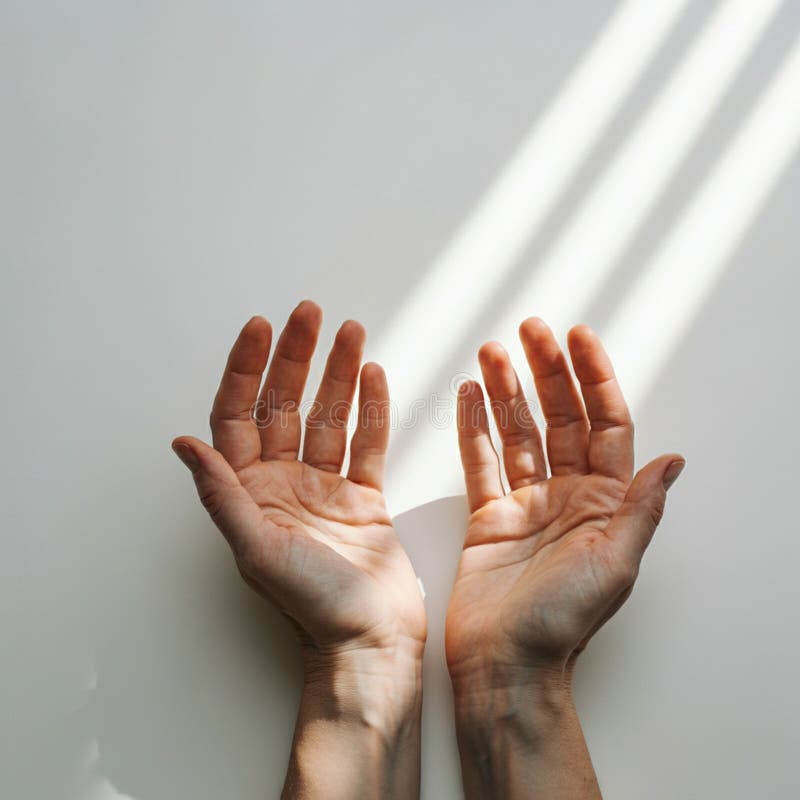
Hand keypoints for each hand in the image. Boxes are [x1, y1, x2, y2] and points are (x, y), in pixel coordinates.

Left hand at [172, 300, 424, 664]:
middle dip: (296, 357)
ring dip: (339, 374)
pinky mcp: (363, 497)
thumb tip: (182, 443)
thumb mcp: (257, 549)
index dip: (246, 369)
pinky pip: (367, 442)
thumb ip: (221, 493)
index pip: (240, 415)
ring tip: (352, 332)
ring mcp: (325, 488)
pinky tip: (375, 377)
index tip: (261, 327)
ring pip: (330, 416)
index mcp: (250, 492)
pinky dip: (373, 409)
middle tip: (310, 313)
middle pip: (286, 405)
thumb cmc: (312, 606)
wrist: (370, 642)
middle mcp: (283, 483)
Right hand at [446, 318, 683, 683]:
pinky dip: (473, 428)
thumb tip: (672, 459)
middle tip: (529, 330)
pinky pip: (480, 461)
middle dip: (546, 371)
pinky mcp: (488, 517)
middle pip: (558, 418)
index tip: (577, 338)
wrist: (506, 664)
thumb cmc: (563, 623)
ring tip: (490, 352)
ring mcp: (526, 503)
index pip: (605, 424)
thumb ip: (639, 508)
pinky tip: (468, 396)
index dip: (594, 378)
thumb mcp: (615, 564)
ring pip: (517, 432)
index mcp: (604, 503)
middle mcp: (568, 496)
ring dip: (505, 390)